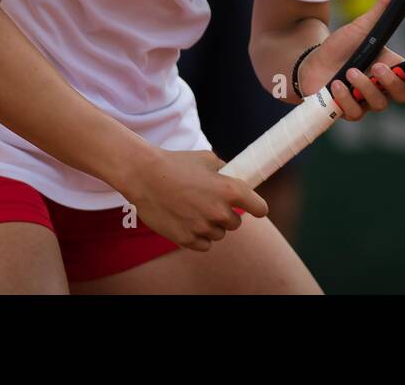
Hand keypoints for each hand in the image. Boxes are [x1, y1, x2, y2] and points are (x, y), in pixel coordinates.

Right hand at [123, 149, 268, 251]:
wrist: (145, 175)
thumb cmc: (176, 163)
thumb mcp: (207, 158)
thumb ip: (224, 171)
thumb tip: (232, 176)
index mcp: (230, 189)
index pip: (259, 208)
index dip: (257, 207)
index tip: (255, 208)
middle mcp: (219, 211)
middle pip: (236, 223)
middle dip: (227, 214)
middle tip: (211, 204)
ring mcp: (203, 227)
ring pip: (219, 234)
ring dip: (211, 226)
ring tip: (195, 210)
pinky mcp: (186, 239)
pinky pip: (204, 245)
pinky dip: (199, 237)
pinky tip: (189, 222)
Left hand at [299, 0, 404, 119]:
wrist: (312, 61)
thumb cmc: (342, 45)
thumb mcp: (362, 26)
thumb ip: (382, 8)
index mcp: (391, 67)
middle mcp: (382, 87)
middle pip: (403, 95)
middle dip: (392, 82)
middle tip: (377, 67)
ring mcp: (366, 101)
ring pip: (379, 104)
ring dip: (366, 87)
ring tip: (350, 71)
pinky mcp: (348, 110)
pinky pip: (355, 113)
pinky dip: (346, 99)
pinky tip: (336, 85)